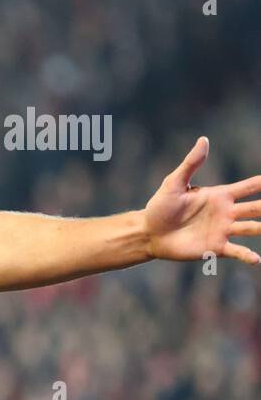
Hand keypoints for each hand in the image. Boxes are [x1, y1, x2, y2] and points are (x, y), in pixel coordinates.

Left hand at [143, 136, 260, 264]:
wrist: (149, 232)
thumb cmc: (160, 206)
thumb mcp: (174, 183)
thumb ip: (191, 164)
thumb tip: (204, 139)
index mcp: (219, 195)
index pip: (249, 187)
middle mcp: (226, 213)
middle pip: (257, 208)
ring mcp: (222, 230)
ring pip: (252, 228)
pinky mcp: (214, 247)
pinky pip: (236, 251)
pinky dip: (247, 255)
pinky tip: (256, 259)